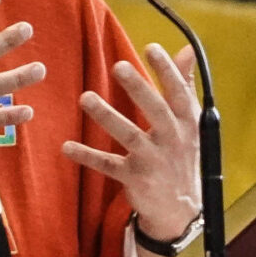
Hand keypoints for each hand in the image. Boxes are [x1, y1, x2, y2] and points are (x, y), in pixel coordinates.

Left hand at [65, 44, 201, 244]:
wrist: (180, 208)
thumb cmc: (181, 155)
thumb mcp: (189, 122)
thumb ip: (184, 85)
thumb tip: (188, 49)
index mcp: (186, 123)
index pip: (178, 93)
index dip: (167, 71)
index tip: (151, 48)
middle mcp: (172, 140)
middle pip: (156, 111)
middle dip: (138, 88)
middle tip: (118, 66)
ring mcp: (153, 161)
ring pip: (129, 136)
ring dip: (107, 116)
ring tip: (85, 98)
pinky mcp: (134, 179)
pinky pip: (108, 166)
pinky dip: (87, 157)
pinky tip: (67, 147)